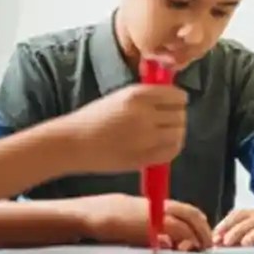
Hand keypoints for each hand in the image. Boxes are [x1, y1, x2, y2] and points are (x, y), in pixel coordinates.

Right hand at [56, 84, 186, 172]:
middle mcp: (144, 115)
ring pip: (179, 133)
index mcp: (138, 95)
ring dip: (175, 133)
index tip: (174, 104)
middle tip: (167, 121)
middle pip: (180, 115)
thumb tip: (176, 99)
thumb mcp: (121, 97)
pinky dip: (171, 148)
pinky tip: (162, 146)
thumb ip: (148, 97)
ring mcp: (145, 137)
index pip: (177, 96)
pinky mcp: (143, 157)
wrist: (72, 143)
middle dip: (177, 117)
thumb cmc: (95, 118)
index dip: (178, 101)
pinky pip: (171, 151)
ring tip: (164, 134)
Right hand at [72, 194, 211, 250]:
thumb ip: (152, 229)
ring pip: (184, 222)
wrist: (86, 214)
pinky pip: (172, 230)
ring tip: (199, 248)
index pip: (186, 209)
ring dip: (195, 236)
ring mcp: (152, 214)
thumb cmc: (102, 215)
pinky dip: (180, 239)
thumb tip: (167, 242)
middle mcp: (157, 206)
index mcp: (155, 203)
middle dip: (203, 229)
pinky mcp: (146, 225)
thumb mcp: (132, 220)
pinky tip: (181, 249)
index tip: (203, 233)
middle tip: (207, 244)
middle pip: (191, 214)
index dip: (198, 222)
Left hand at [214, 204, 253, 246]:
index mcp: (252, 215)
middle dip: (235, 232)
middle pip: (246, 223)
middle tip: (225, 241)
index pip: (236, 216)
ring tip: (245, 242)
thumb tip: (215, 241)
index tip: (215, 236)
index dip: (225, 225)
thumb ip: (237, 229)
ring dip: (253, 235)